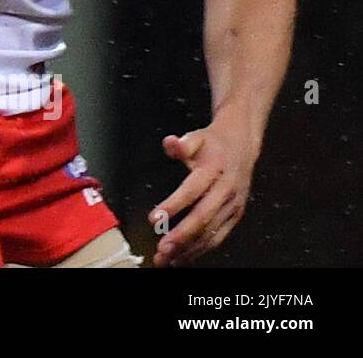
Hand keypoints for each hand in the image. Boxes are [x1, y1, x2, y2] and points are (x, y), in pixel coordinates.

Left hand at [149, 122, 255, 265]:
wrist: (242, 146)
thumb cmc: (213, 144)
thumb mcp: (196, 136)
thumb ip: (181, 144)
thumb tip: (171, 144)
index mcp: (214, 170)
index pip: (191, 191)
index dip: (173, 206)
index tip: (154, 219)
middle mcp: (225, 191)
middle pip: (203, 217)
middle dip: (181, 236)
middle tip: (162, 249)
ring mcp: (232, 206)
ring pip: (211, 232)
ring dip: (189, 248)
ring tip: (167, 259)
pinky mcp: (235, 216)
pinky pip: (218, 237)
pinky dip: (201, 249)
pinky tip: (183, 257)